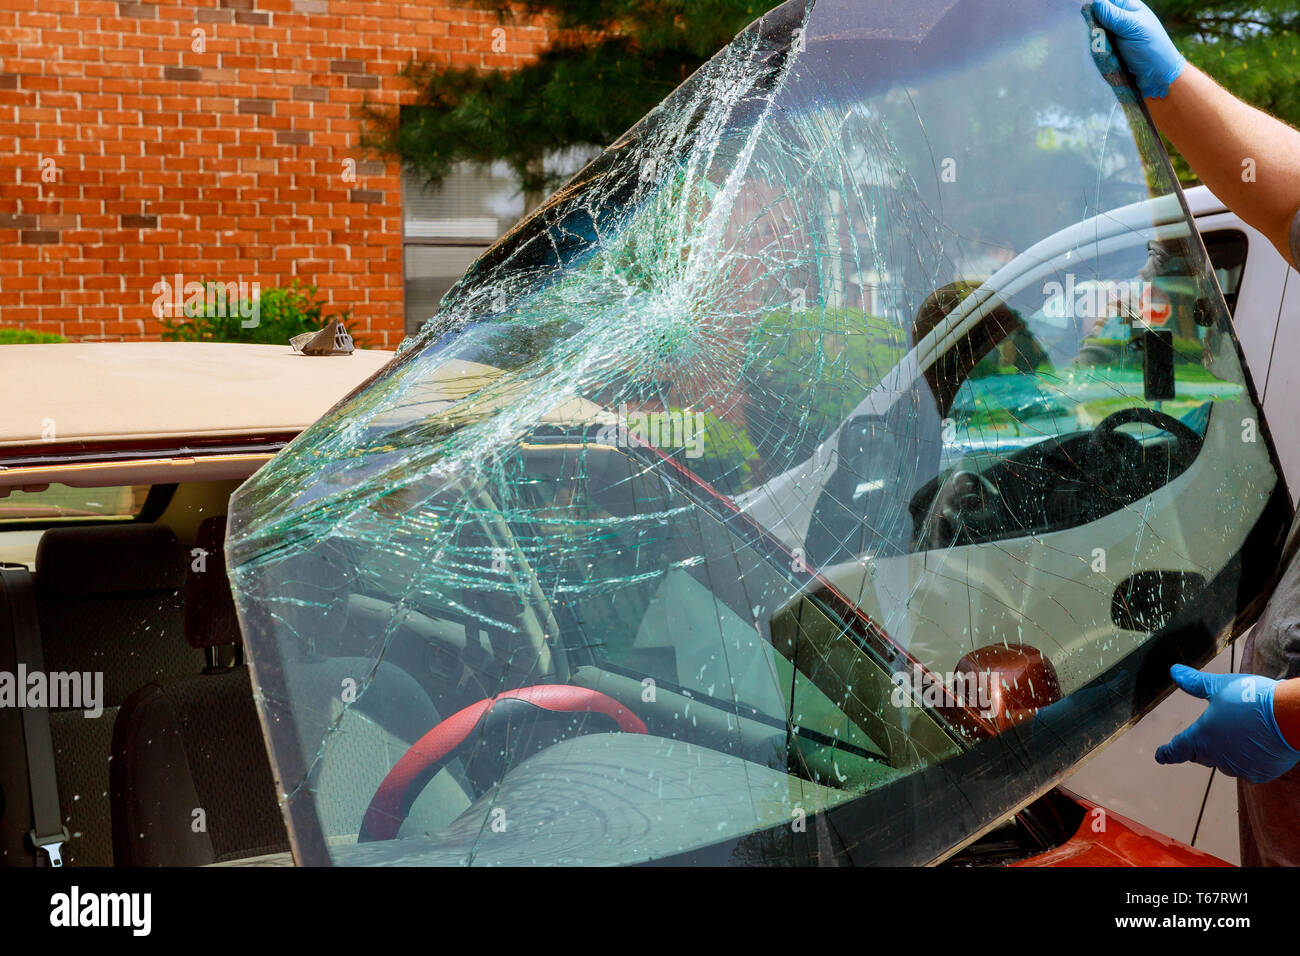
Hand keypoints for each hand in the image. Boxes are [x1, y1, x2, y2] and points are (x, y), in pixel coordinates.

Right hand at [1090, 0, 1185, 98]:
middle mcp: (1120, 19)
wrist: (1157, 75)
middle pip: (1096, 17)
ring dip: (1093, 40)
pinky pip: (1096, 47)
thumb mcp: (1133, 28)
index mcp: (1128, 7)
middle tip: (1098, 36)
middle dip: (1093, 25)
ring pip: (1094, 32)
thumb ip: (1114, 15)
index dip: (1095, 8)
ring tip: (1100, 48)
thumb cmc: (1150, 48)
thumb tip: (1095, 2)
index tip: (1089, 18)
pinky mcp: (1110, 51)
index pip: (1106, 2)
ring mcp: (1113, 36)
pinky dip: (1095, 50)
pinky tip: (1098, 54)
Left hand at [1155, 665, 1299, 782]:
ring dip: (1227, 751)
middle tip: (1205, 735)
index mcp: (1201, 738)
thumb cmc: (1252, 700)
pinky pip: (1248, 766)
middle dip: (1200, 746)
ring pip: (1226, 761)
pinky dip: (1248, 757)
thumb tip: (1175, 672)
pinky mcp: (1260, 773)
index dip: (1167, 752)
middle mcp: (1217, 758)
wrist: (1291, 718)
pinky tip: (1256, 742)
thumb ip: (1195, 683)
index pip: (1177, 749)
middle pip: (1201, 755)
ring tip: (1239, 731)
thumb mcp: (1219, 686)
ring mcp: (1239, 768)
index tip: (1160, 756)